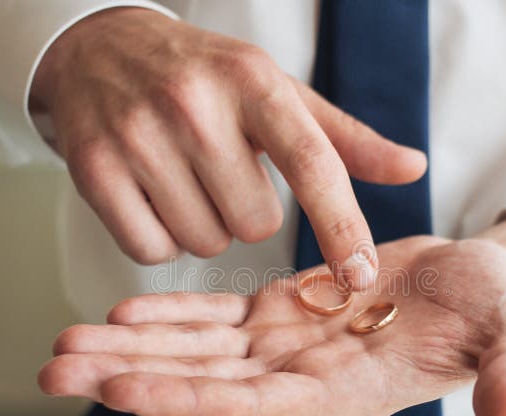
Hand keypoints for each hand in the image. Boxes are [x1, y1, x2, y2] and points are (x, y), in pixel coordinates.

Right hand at [30, 7, 426, 287]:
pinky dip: (160, 238)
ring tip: (187, 179)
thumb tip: (413, 169)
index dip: (340, 225)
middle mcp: (194, 104)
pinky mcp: (92, 168)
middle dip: (249, 214)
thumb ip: (346, 139)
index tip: (360, 275)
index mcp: (253, 81)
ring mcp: (138, 135)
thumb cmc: (207, 79)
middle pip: (255, 223)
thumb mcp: (277, 93)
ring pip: (205, 241)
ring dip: (206, 226)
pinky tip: (155, 196)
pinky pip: (150, 249)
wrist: (103, 50)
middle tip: (225, 175)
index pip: (311, 162)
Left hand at [39, 234, 505, 415]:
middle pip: (206, 384)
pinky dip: (169, 313)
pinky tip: (121, 312)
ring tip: (65, 345)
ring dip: (131, 347)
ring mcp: (286, 346)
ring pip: (197, 350)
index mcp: (347, 394)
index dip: (192, 401)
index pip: (257, 409)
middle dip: (132, 378)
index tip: (125, 392)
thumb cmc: (496, 311)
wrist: (475, 283)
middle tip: (56, 369)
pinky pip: (215, 315)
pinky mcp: (280, 311)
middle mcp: (303, 379)